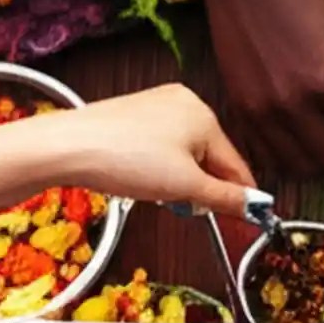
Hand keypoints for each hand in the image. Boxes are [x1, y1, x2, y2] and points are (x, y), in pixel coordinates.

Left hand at [65, 84, 257, 216]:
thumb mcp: (183, 186)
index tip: (247, 219)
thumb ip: (224, 197)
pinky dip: (159, 167)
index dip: (241, 196)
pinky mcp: (134, 114)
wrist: (69, 147)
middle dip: (202, 187)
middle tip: (186, 206)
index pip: (235, 164)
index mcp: (205, 116)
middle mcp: (185, 103)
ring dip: (179, 179)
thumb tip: (253, 205)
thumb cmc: (125, 158)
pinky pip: (162, 146)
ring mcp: (158, 105)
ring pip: (185, 153)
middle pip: (210, 157)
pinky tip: (141, 176)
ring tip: (156, 190)